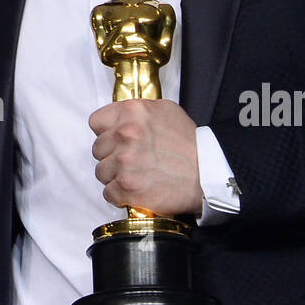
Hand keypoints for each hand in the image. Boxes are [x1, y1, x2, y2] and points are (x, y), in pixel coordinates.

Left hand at [89, 101, 201, 215]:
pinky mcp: (127, 187)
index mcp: (131, 112)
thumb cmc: (189, 144)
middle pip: (98, 149)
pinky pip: (108, 192)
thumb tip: (121, 116)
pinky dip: (119, 195)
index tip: (115, 140)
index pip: (96, 122)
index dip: (106, 132)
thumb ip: (138, 110)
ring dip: (115, 176)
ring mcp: (124, 161)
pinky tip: (136, 189)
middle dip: (111, 156)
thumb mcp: (165, 110)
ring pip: (101, 172)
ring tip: (136, 175)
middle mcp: (125, 134)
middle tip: (131, 160)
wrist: (208, 173)